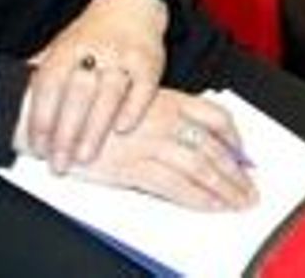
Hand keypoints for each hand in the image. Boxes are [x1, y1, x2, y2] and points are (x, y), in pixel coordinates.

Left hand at [26, 0, 167, 173]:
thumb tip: (12, 101)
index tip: (36, 146)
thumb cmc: (92, 34)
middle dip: (65, 133)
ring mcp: (123, 56)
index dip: (40, 117)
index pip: (48, 85)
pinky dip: (133, 110)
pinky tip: (122, 130)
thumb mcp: (61, 46)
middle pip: (76, 95)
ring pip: (108, 95)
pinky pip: (142, 89)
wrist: (131, 4)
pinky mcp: (149, 62)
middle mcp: (94, 50)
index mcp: (67, 48)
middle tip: (58, 163)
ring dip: (94, 129)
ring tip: (83, 156)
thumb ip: (41, 72)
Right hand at [66, 89, 257, 210]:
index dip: (236, 138)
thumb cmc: (89, 107)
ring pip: (201, 168)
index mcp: (166, 99)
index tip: (245, 154)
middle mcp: (164, 119)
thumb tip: (191, 135)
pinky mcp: (133, 166)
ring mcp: (150, 143)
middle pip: (214, 147)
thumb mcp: (133, 101)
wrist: (54, 114)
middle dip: (237, 173)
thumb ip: (163, 114)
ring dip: (225, 189)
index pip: (215, 116)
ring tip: (239, 203)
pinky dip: (198, 198)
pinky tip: (210, 206)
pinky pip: (175, 186)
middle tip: (250, 190)